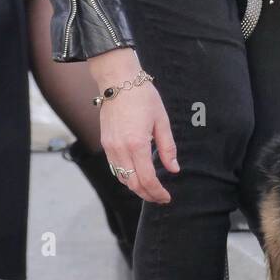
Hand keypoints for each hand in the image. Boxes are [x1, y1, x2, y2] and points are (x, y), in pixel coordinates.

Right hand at [98, 79, 179, 205]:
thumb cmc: (143, 97)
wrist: (118, 81)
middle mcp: (120, 149)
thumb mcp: (162, 121)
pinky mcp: (105, 143)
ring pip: (122, 178)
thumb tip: (174, 169)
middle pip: (133, 184)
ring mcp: (110, 147)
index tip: (167, 197)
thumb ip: (168, 148)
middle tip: (160, 197)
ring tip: (150, 188)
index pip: (147, 179)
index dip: (157, 193)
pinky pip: (115, 168)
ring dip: (136, 187)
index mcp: (137, 144)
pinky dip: (126, 177)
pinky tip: (137, 175)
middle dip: (147, 194)